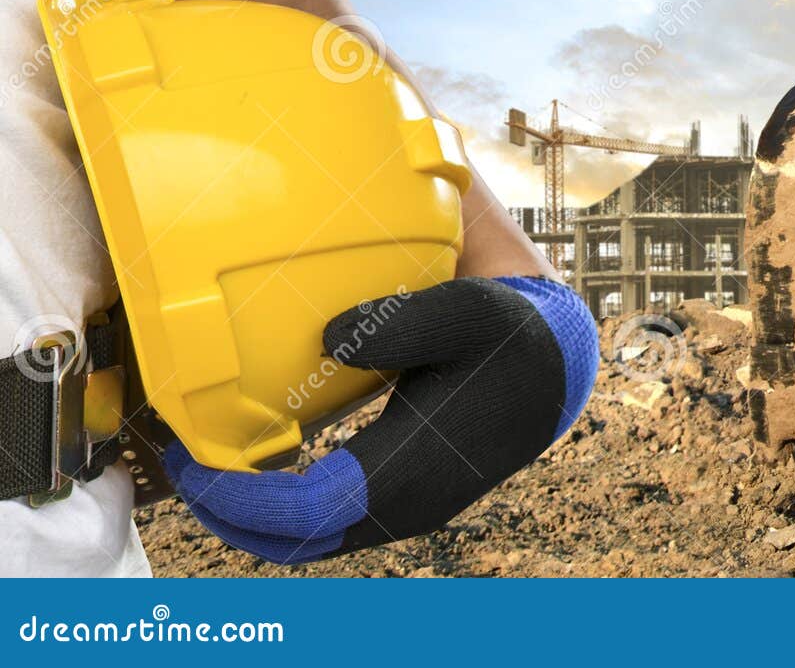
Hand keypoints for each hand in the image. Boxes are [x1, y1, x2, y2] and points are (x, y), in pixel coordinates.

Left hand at [162, 276, 597, 563]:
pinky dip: (282, 508)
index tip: (192, 462)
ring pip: (310, 541)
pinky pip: (328, 524)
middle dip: (228, 515)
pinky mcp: (403, 502)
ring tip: (210, 464)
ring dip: (252, 515)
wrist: (554, 374)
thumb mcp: (465, 310)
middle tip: (181, 464)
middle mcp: (407, 504)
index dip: (241, 497)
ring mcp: (406, 510)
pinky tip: (263, 465)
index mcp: (416, 466)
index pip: (310, 510)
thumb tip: (329, 336)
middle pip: (297, 543)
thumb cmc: (508, 338)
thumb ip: (401, 322)